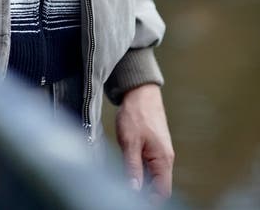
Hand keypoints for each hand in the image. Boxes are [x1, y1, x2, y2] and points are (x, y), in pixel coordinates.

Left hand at [115, 83, 174, 203]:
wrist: (140, 92)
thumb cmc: (137, 113)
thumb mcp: (130, 142)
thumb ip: (132, 167)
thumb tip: (133, 189)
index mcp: (163, 159)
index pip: (163, 191)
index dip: (150, 200)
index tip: (133, 200)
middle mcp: (165, 158)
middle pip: (158, 185)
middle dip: (144, 191)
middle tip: (126, 190)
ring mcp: (159, 152)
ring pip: (152, 176)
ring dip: (140, 180)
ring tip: (124, 178)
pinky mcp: (152, 147)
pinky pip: (148, 165)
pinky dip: (139, 169)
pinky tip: (126, 166)